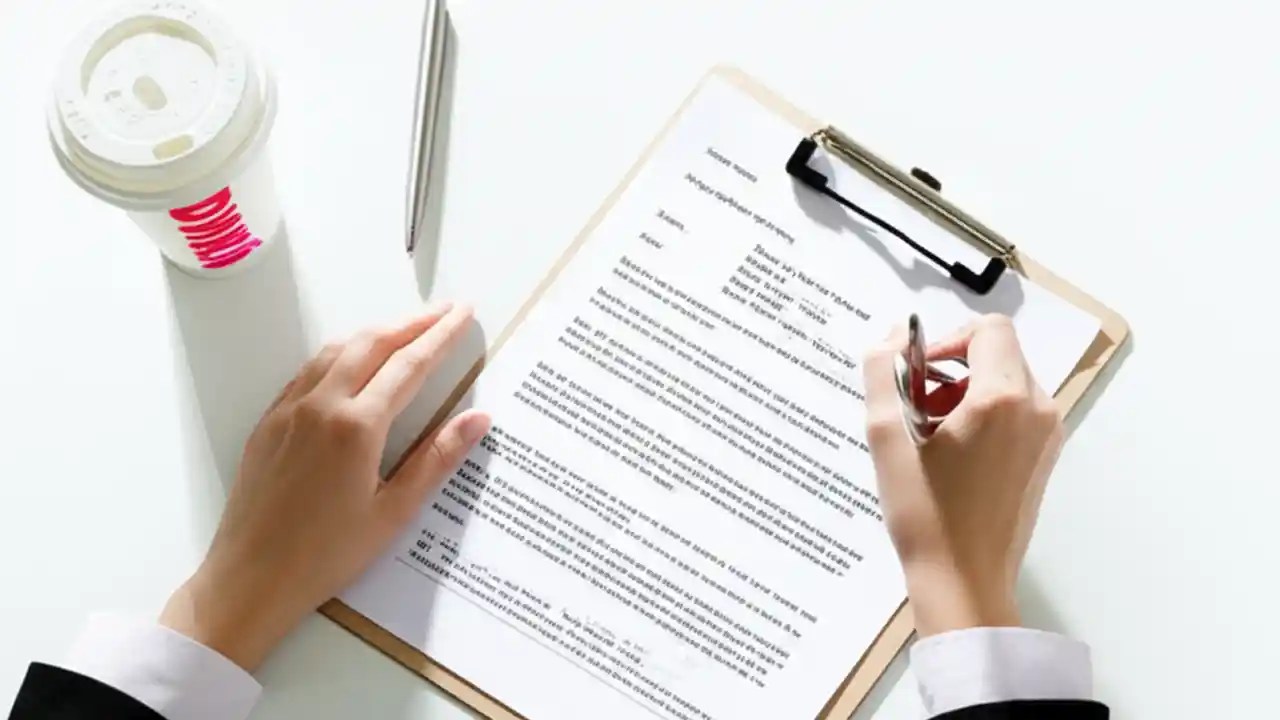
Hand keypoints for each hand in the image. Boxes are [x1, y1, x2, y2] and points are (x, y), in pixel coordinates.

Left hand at [160, 302, 489, 670]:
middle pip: (373, 343)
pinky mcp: (269, 422)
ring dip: (375, 332)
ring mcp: (289, 410)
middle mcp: (321, 406)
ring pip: (337, 350)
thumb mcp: (394, 512)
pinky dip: (340, 353)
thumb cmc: (326, 555)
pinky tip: (352, 361)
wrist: (250, 578)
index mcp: (357, 426)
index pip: (410, 365)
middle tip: (444, 311)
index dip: (441, 336)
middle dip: (412, 322)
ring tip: (405, 329)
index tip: (463, 313)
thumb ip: (437, 459)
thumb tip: (478, 419)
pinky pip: (308, 371)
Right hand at [863, 314, 1063, 636]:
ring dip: (966, 393)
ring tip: (929, 436)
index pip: (987, 329)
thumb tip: (894, 336)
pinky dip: (983, 415)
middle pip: (998, 353)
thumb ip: (883, 371)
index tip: (917, 375)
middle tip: (916, 409)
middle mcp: (1036, 410)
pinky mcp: (1044, 457)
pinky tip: (950, 454)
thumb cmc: (924, 514)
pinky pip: (1016, 411)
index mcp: (1003, 398)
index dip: (946, 341)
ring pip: (1007, 381)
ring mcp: (1047, 435)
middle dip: (954, 370)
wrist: (963, 581)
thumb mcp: (886, 436)